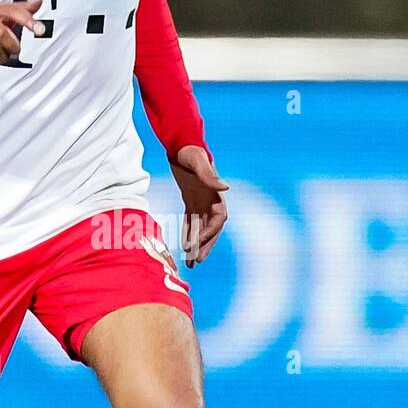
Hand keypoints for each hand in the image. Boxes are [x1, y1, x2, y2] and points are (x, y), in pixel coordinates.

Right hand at [0, 0, 44, 68]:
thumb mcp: (3, 11)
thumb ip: (23, 9)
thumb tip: (39, 1)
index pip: (14, 12)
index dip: (28, 21)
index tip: (40, 30)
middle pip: (2, 34)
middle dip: (13, 45)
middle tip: (15, 48)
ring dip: (4, 56)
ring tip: (4, 54)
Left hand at [170, 145, 228, 266]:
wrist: (181, 144)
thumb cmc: (191, 152)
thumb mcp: (199, 162)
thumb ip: (211, 176)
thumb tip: (226, 187)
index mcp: (217, 194)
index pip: (218, 220)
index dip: (210, 233)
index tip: (197, 243)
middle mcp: (212, 200)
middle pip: (212, 229)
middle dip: (205, 246)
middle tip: (196, 262)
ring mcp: (202, 201)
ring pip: (201, 228)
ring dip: (197, 245)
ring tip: (190, 262)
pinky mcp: (191, 200)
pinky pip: (192, 221)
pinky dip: (189, 234)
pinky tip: (184, 247)